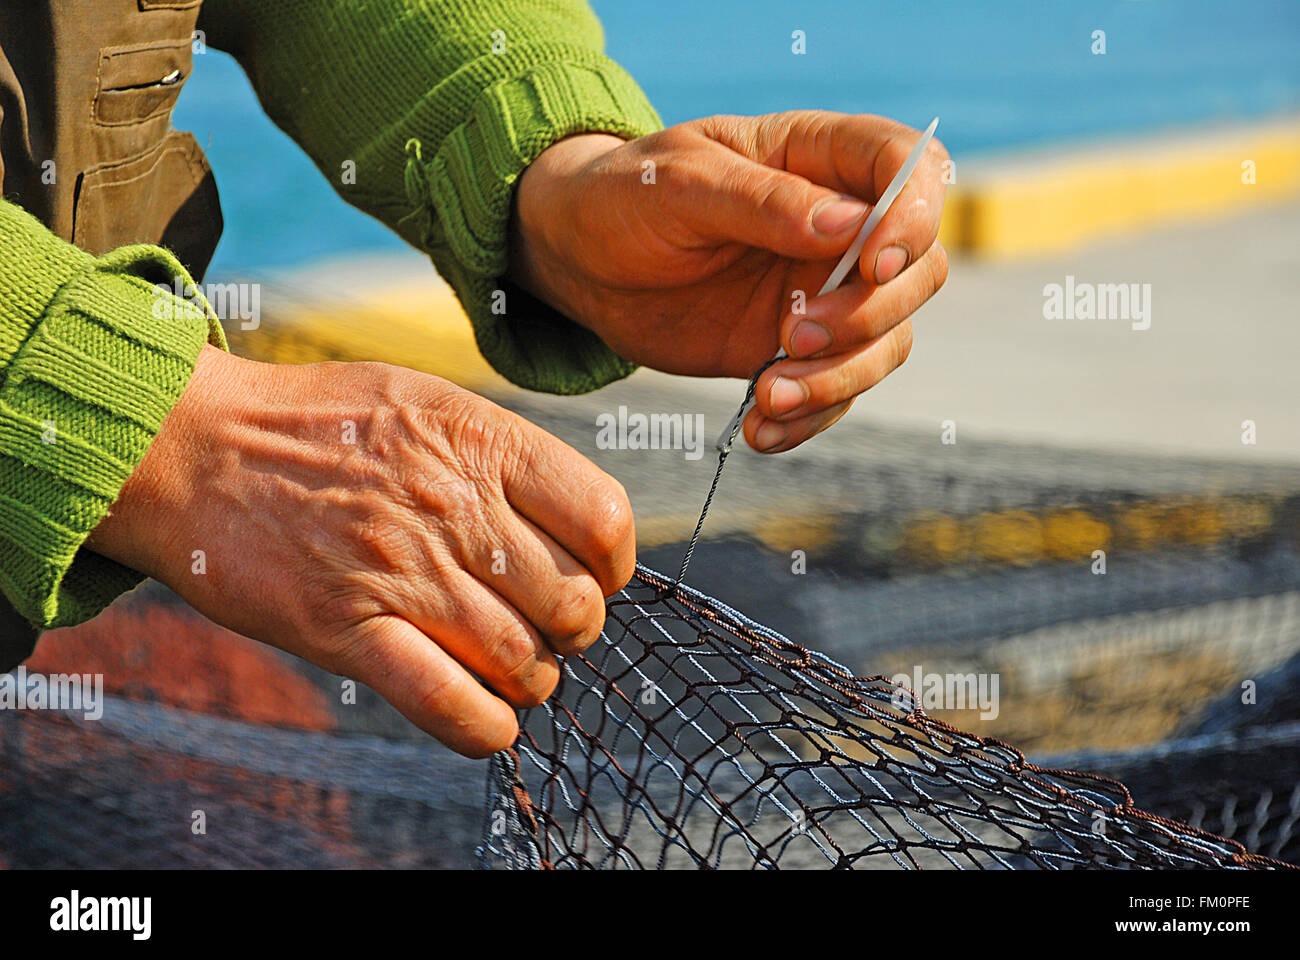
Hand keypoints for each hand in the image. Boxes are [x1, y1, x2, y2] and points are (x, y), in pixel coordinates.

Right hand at [87, 345, 635, 756]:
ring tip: (518, 671)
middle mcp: (452, 506)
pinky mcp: (343, 629)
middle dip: (574, 632)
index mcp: (480, 439)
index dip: (614, 565)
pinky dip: (485, 727)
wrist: (192, 445)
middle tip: (551, 631)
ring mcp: (399, 570)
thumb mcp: (424, 399)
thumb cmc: (315, 422)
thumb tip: (571, 520)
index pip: (604, 519)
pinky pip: (446, 701)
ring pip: (518, 659)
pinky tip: (491, 722)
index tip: (595, 577)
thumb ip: (500, 453)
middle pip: (570, 602)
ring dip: (532, 680)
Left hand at [510, 112, 949, 452]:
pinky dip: (808, 420)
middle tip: (791, 336)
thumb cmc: (625, 198)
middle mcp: (839, 228)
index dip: (916, 216)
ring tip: (767, 399)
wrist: (581, 263)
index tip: (874, 263)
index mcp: (818, 158)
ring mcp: (823, 294)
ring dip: (839, 381)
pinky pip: (835, 394)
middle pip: (918, 271)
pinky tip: (758, 431)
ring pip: (887, 343)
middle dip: (870, 315)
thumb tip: (850, 226)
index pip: (910, 169)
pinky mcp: (795, 352)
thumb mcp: (679, 185)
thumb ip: (762, 202)